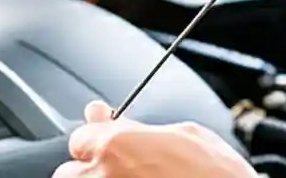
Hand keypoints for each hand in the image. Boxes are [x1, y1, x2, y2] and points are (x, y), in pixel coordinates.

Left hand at [52, 101, 255, 177]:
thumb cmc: (217, 173)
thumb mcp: (182, 134)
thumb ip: (134, 125)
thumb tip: (99, 113)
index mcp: (117, 145)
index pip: (80, 139)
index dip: (98, 141)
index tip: (111, 146)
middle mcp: (103, 176)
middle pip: (68, 173)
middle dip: (91, 169)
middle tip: (122, 170)